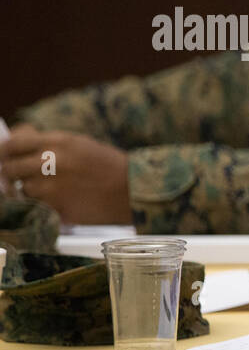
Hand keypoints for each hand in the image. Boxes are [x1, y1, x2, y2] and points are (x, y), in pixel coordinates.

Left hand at [0, 125, 129, 222]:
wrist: (135, 191)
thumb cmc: (109, 166)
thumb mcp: (80, 145)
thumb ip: (49, 144)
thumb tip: (17, 140)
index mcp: (58, 142)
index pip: (13, 143)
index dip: (5, 151)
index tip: (4, 156)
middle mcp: (52, 162)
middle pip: (11, 168)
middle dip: (12, 174)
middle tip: (18, 177)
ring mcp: (53, 187)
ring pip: (23, 190)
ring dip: (31, 191)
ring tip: (51, 190)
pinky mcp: (58, 208)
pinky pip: (38, 207)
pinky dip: (44, 206)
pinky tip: (60, 201)